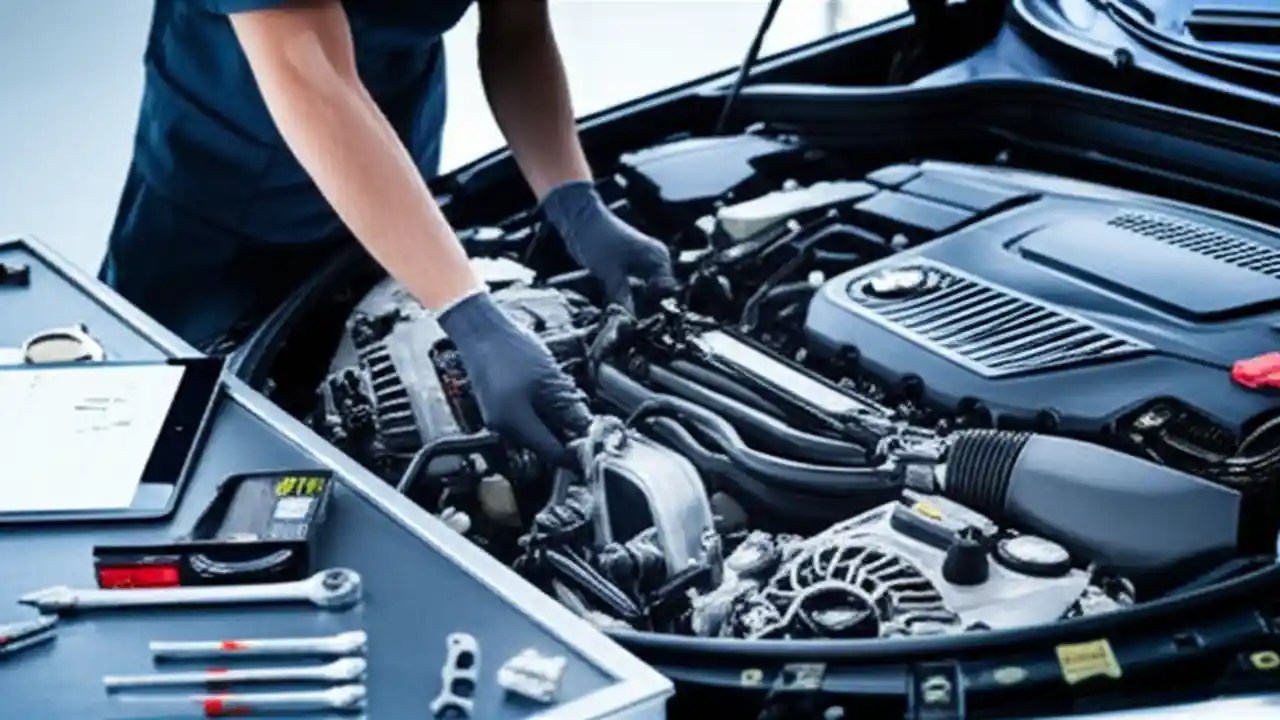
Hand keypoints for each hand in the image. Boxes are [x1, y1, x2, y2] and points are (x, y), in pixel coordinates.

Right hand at [438, 292, 590, 464]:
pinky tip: (549, 393)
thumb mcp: (550, 379)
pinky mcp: (497, 411)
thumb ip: (569, 409)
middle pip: (545, 446)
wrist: (482, 330)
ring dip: (556, 423)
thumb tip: (589, 430)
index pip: (554, 454)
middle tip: (586, 417)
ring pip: (536, 434)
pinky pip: (525, 422)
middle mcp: (503, 429)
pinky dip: (542, 413)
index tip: (596, 443)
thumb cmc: (512, 349)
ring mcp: (498, 421)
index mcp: (515, 424)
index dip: (578, 452)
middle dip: (568, 435)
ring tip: (566, 397)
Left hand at [541, 180, 676, 310]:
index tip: (638, 320)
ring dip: (635, 303)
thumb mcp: (610, 272)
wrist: (579, 220)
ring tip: (622, 316)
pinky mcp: (630, 267)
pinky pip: (634, 288)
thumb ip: (622, 297)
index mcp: (658, 258)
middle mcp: (656, 260)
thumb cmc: (598, 240)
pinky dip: (627, 297)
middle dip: (644, 307)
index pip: (666, 291)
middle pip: (657, 293)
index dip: (653, 307)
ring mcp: (643, 263)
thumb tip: (628, 321)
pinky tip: (618, 306)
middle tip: (628, 321)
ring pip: (645, 292)